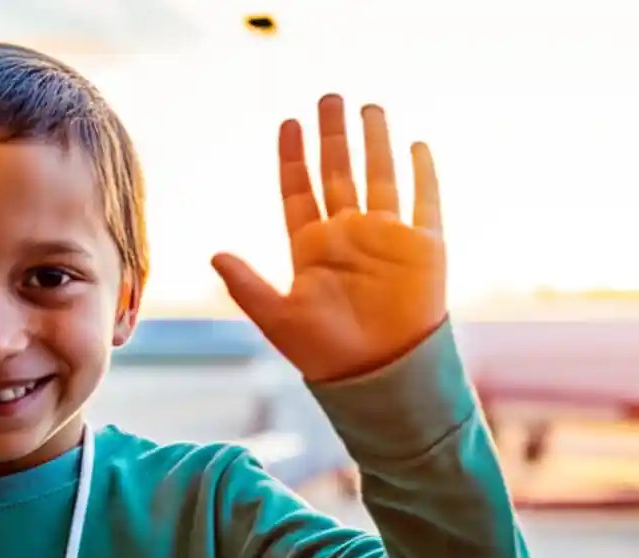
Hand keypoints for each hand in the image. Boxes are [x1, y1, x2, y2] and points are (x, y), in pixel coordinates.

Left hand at [212, 94, 446, 382]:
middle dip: (333, 137)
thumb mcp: (278, 318)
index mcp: (312, 248)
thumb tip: (214, 254)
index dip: (293, 158)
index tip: (288, 123)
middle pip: (338, 174)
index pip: (299, 191)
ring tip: (369, 107)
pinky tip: (415, 145)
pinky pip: (424, 202)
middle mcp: (348, 237)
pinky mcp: (423, 248)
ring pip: (380, 178)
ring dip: (374, 143)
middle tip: (328, 99)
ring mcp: (387, 239)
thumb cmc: (326, 354)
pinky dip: (422, 174)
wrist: (380, 377)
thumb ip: (247, 285)